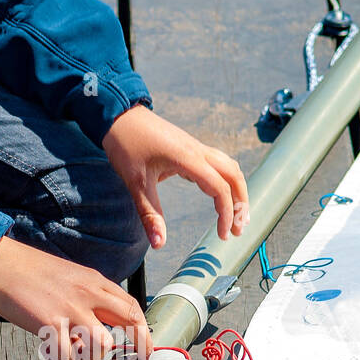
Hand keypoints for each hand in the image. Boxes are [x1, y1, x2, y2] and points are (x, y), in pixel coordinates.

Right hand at [0, 236, 152, 359]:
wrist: (0, 264)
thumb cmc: (31, 272)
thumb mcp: (71, 277)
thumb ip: (91, 298)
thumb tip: (103, 328)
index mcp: (95, 282)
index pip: (133, 308)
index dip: (144, 333)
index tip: (145, 349)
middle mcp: (88, 295)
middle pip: (130, 324)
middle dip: (136, 347)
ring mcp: (71, 310)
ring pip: (101, 347)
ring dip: (88, 355)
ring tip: (70, 346)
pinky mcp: (50, 325)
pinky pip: (67, 357)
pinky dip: (59, 358)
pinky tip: (48, 346)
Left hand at [102, 104, 248, 249]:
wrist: (118, 115)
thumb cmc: (126, 145)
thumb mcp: (136, 183)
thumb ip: (150, 214)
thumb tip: (159, 244)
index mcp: (189, 159)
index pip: (220, 189)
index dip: (226, 214)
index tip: (223, 235)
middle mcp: (198, 151)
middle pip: (234, 176)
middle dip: (241, 203)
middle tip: (239, 229)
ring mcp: (195, 147)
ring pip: (228, 167)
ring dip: (237, 190)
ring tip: (235, 214)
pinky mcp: (189, 147)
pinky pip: (217, 163)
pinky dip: (224, 180)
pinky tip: (218, 195)